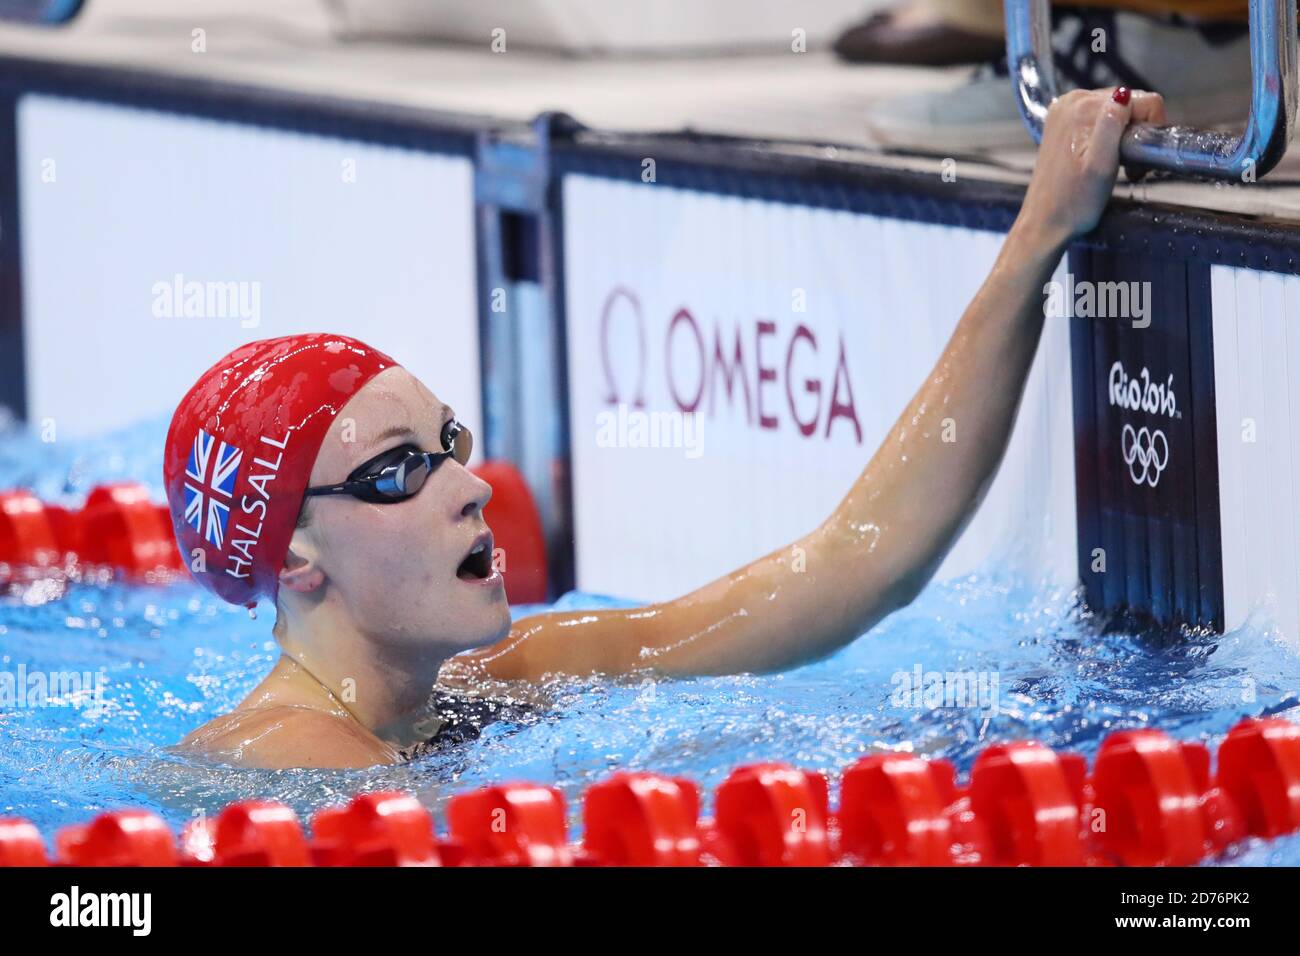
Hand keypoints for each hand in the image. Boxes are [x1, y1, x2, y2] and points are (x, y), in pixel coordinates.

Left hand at [1016, 87, 1165, 248]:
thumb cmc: (1074, 202)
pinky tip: (1101, 157)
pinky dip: (1106, 135)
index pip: (1141, 100)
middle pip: (1127, 103)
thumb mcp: (1101, 165)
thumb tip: (1123, 95)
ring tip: (1115, 164)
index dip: (1150, 128)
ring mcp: (1063, 111)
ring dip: (1122, 135)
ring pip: (1114, 110)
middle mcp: (1070, 102)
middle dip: (1135, 132)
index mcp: (1083, 107)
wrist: (1045, 223)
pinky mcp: (1060, 123)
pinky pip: (1097, 118)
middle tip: (1129, 165)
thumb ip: (1112, 125)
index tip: (1141, 158)